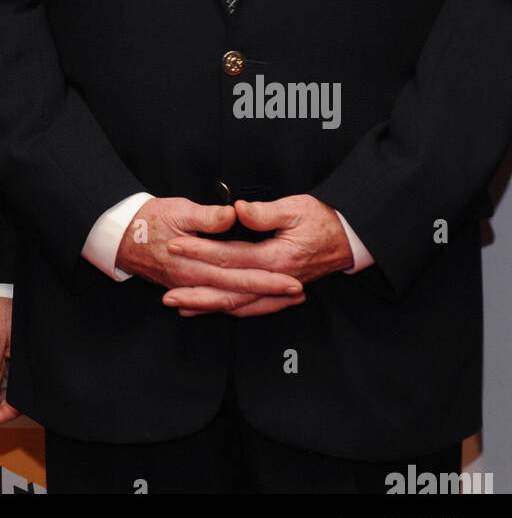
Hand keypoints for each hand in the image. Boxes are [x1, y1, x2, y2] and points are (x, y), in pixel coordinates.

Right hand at [116, 197, 303, 313]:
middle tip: (298, 293)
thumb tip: (233, 215)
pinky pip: (216, 301)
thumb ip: (207, 217)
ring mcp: (189, 288)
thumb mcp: (177, 209)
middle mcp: (193, 282)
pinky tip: (251, 303)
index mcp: (194, 264)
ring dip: (258, 301)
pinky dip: (237, 303)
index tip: (292, 279)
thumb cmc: (147, 219)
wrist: (118, 235)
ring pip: (229, 302)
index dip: (267, 278)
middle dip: (270, 295)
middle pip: (239, 293)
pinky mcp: (186, 287)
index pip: (238, 274)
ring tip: (285, 300)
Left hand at [165, 194, 353, 317]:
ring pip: (238, 305)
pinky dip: (229, 310)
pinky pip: (252, 308)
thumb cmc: (323, 219)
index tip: (176, 245)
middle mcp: (276, 280)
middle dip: (196, 293)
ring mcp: (279, 290)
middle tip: (167, 295)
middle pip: (229, 291)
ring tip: (180, 307)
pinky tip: (211, 308)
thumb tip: (239, 210)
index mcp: (277, 258)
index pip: (230, 257)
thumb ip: (266, 213)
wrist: (350, 238)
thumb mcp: (297, 207)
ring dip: (208, 307)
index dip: (201, 251)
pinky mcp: (281, 292)